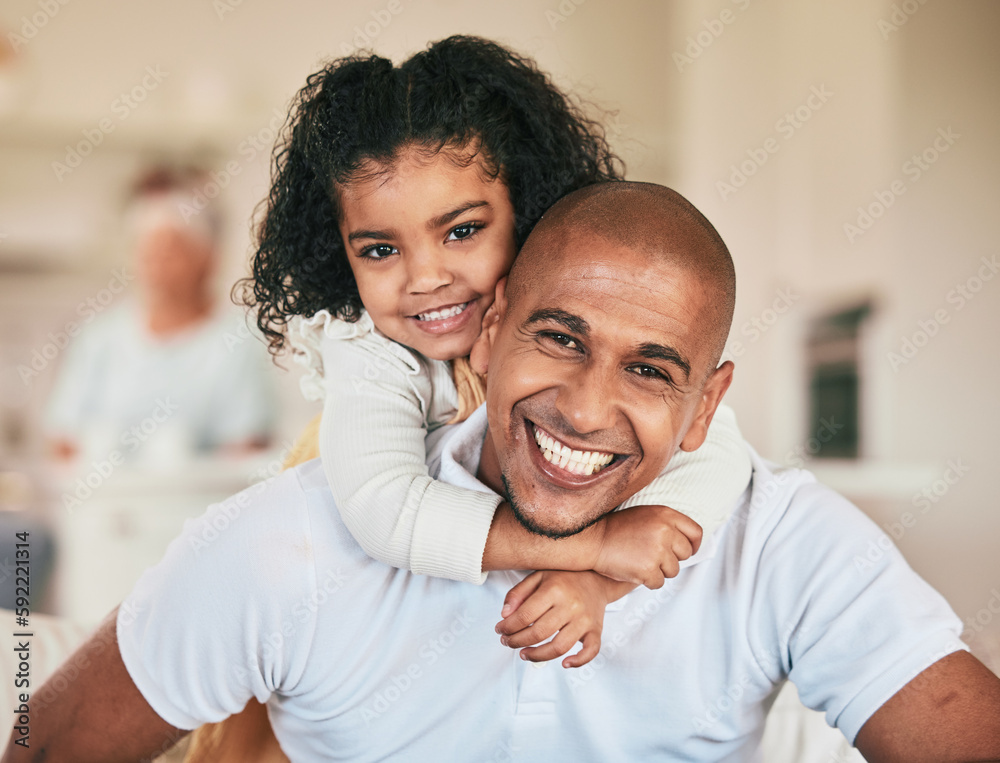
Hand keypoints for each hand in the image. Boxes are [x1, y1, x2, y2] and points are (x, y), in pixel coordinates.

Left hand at [494, 570, 632, 667]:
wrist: (598, 576)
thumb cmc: (565, 577)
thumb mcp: (538, 576)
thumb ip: (518, 593)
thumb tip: (505, 615)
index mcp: (555, 589)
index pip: (525, 615)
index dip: (508, 627)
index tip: (500, 630)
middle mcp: (571, 606)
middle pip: (539, 633)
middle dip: (517, 641)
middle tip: (508, 642)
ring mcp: (585, 620)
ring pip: (559, 647)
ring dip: (537, 656)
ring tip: (524, 654)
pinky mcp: (596, 630)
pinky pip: (590, 651)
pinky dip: (578, 662)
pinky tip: (564, 664)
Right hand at [593, 504, 702, 588]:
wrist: (592, 540)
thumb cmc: (616, 529)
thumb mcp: (645, 515)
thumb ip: (667, 524)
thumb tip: (687, 541)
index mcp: (666, 514)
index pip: (695, 532)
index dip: (693, 545)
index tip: (688, 551)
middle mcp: (665, 531)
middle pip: (686, 553)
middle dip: (672, 558)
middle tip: (653, 556)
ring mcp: (657, 551)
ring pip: (673, 571)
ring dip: (659, 570)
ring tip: (640, 561)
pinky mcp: (648, 569)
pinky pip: (659, 583)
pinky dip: (648, 581)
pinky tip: (635, 571)